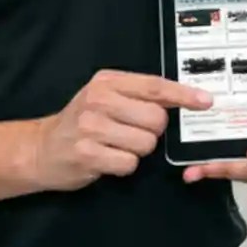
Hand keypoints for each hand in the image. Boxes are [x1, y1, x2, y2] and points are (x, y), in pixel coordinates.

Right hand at [28, 69, 212, 191]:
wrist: (41, 148)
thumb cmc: (82, 122)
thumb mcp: (106, 97)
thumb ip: (139, 95)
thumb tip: (184, 98)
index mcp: (107, 81)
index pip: (155, 86)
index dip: (183, 94)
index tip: (205, 101)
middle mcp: (99, 100)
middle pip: (156, 118)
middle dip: (153, 131)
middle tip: (131, 132)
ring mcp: (91, 127)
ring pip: (146, 143)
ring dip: (137, 151)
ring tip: (115, 146)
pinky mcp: (87, 154)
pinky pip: (129, 163)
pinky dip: (123, 166)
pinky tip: (106, 158)